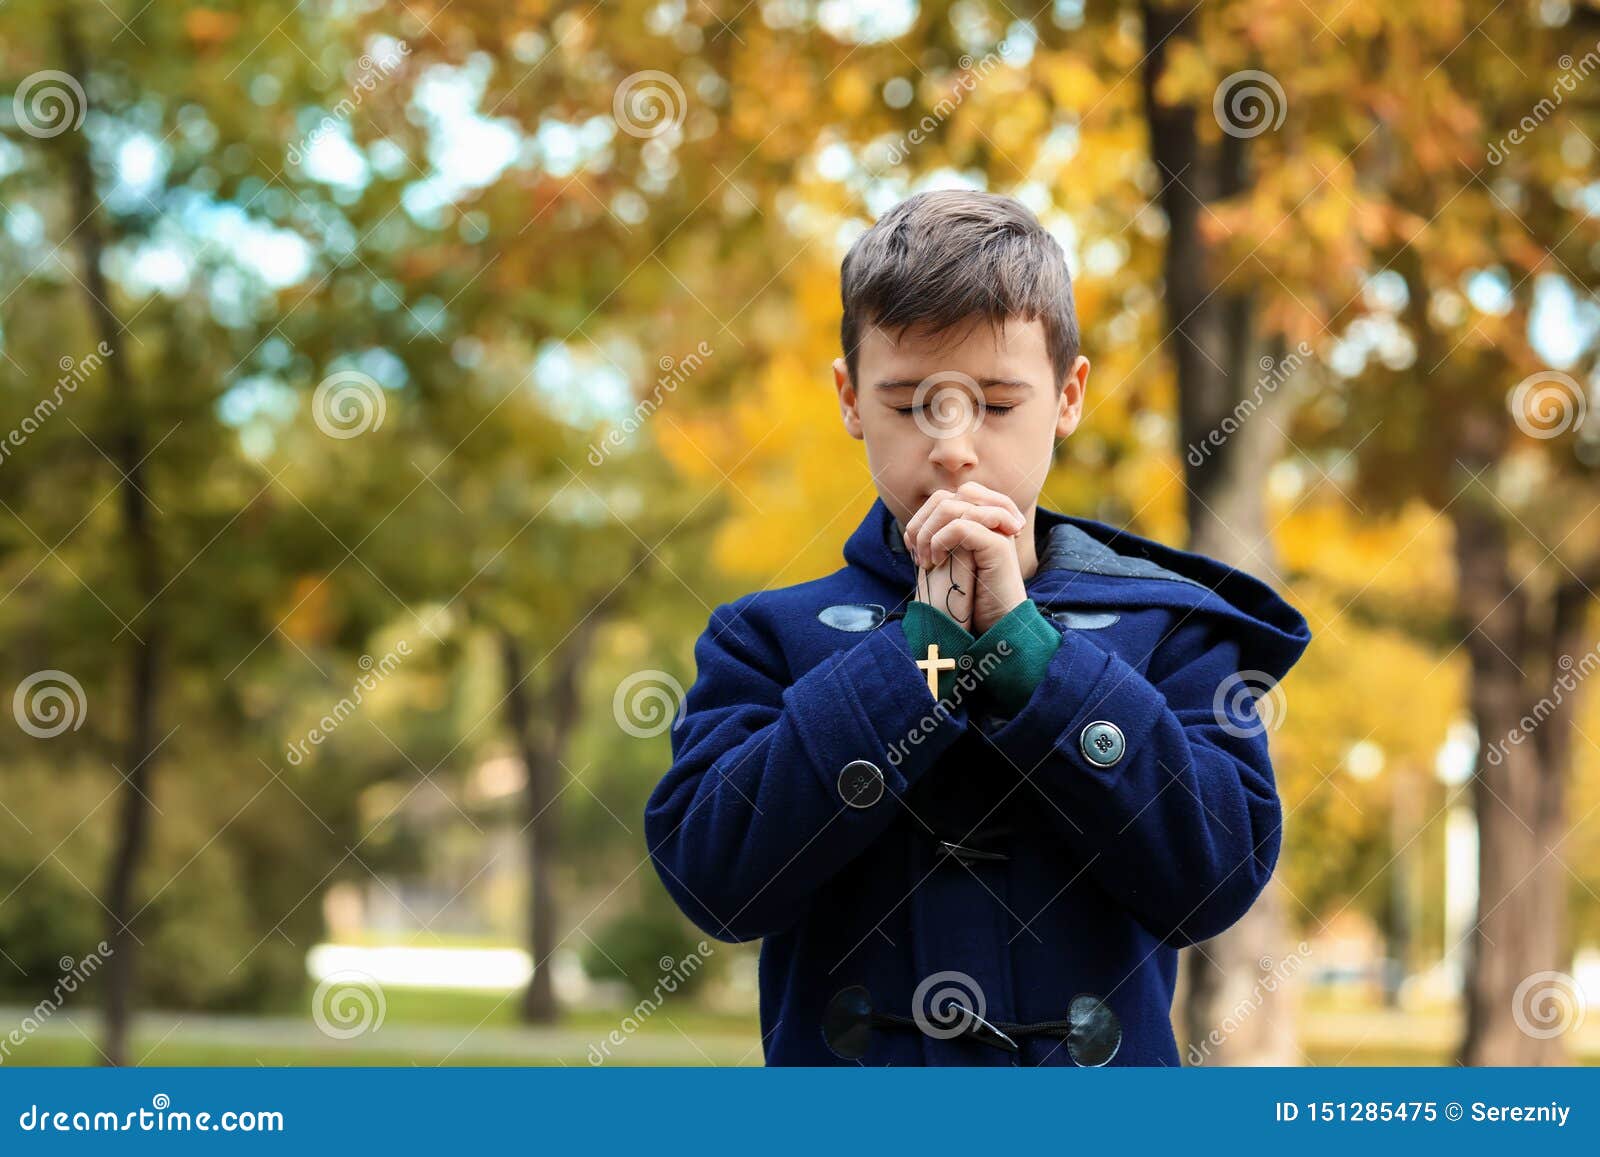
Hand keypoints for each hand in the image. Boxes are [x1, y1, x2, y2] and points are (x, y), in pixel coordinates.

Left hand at [904, 483, 1028, 635]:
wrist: (996, 625)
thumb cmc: (971, 598)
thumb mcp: (949, 562)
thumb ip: (941, 538)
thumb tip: (916, 522)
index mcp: (982, 520)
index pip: (946, 496)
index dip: (922, 516)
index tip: (912, 545)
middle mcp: (993, 520)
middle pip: (947, 495)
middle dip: (922, 522)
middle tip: (917, 553)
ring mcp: (998, 530)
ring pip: (953, 505)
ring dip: (928, 533)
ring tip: (926, 561)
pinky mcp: (999, 545)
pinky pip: (961, 526)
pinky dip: (940, 541)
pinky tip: (937, 564)